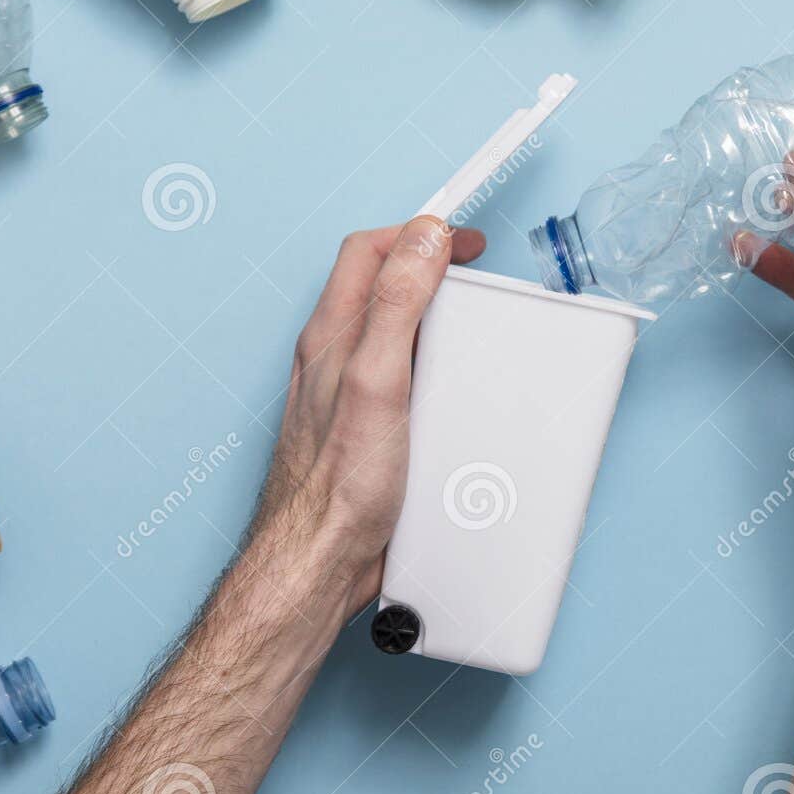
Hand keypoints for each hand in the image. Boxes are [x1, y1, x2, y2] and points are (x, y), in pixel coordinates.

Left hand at [252, 217, 485, 617]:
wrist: (320, 560)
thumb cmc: (337, 482)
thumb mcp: (375, 379)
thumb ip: (395, 304)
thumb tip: (422, 238)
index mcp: (330, 336)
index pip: (368, 253)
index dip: (417, 234)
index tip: (464, 241)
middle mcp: (333, 358)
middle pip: (379, 284)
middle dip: (428, 265)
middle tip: (473, 270)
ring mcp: (348, 394)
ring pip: (389, 331)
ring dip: (431, 315)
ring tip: (471, 318)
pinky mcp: (367, 429)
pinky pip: (399, 378)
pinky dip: (432, 366)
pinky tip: (456, 386)